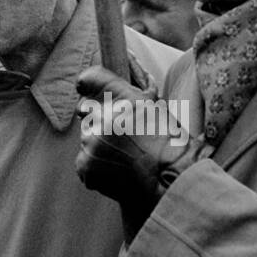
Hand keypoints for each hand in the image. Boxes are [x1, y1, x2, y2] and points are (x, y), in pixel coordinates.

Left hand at [74, 66, 204, 235]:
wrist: (172, 184)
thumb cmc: (170, 147)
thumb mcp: (155, 107)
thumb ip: (131, 90)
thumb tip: (112, 72)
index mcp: (123, 98)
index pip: (89, 78)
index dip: (90, 85)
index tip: (89, 90)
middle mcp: (103, 116)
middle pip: (86, 110)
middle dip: (100, 121)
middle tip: (123, 137)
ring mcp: (91, 141)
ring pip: (87, 136)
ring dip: (100, 144)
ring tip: (125, 157)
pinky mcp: (84, 163)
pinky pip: (84, 158)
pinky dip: (96, 164)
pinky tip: (118, 169)